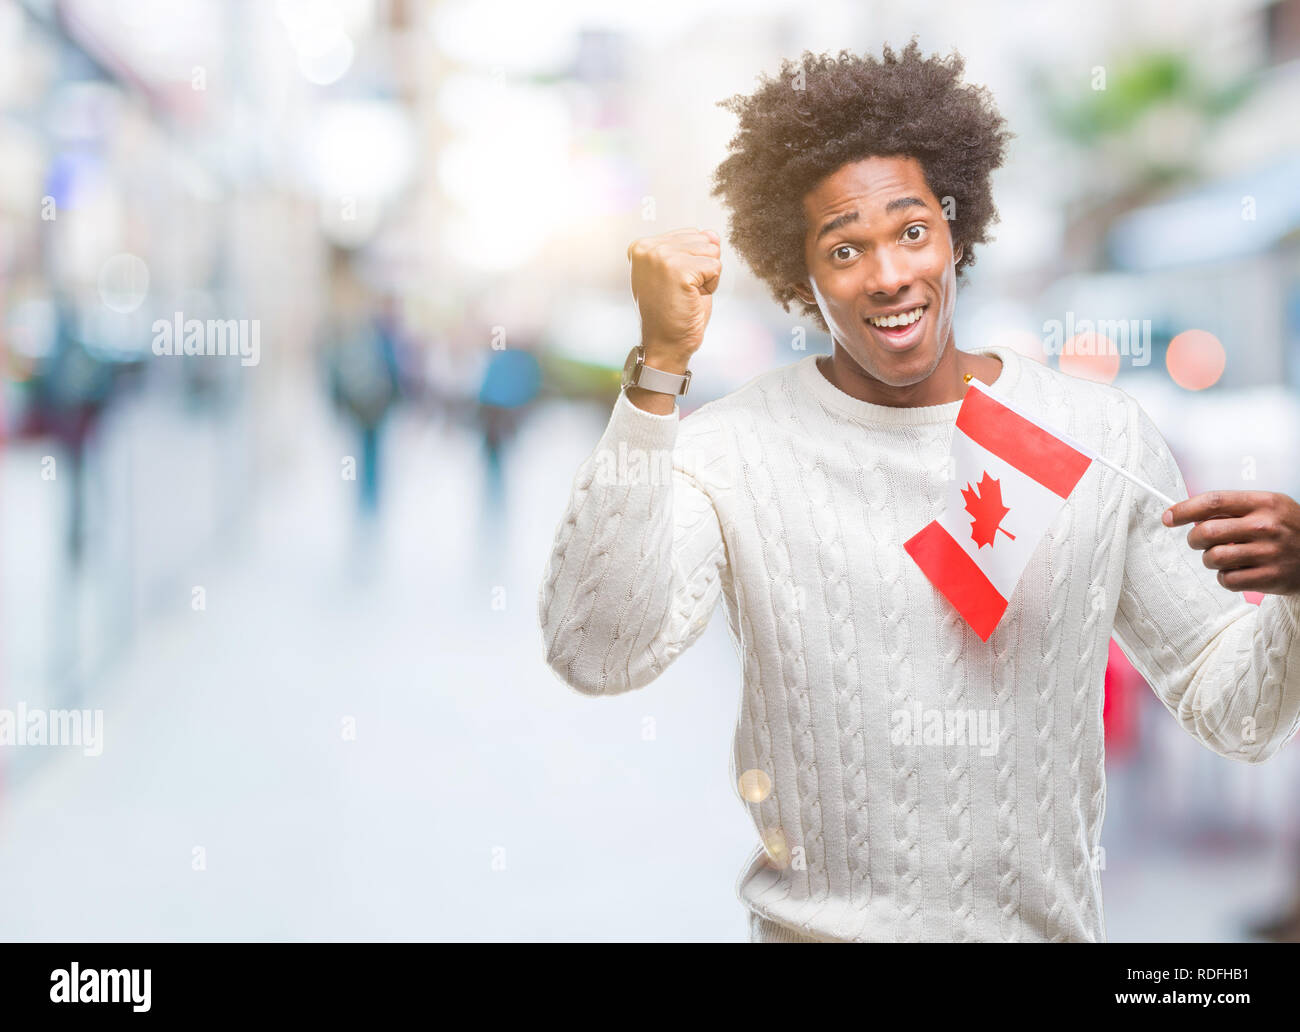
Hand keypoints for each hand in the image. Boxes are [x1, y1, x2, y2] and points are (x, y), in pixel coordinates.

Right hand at [626, 227, 721, 372]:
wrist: (665, 344)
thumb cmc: (671, 313)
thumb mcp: (681, 272)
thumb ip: (693, 248)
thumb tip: (712, 233)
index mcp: (642, 246)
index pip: (690, 234)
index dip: (693, 260)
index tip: (675, 282)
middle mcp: (648, 248)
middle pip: (702, 238)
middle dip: (702, 266)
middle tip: (682, 290)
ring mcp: (661, 257)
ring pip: (711, 250)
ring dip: (707, 276)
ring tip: (687, 293)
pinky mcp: (678, 270)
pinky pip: (715, 266)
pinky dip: (711, 285)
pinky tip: (692, 298)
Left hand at [1163, 491, 1299, 594]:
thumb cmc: (1288, 529)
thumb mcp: (1269, 507)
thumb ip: (1234, 507)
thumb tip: (1190, 514)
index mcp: (1263, 502)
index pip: (1213, 501)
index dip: (1184, 509)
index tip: (1168, 517)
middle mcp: (1265, 526)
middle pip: (1206, 532)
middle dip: (1194, 539)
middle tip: (1198, 541)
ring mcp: (1268, 553)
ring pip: (1213, 557)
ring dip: (1209, 559)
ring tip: (1223, 557)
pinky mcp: (1269, 578)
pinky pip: (1227, 579)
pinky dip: (1225, 577)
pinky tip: (1237, 571)